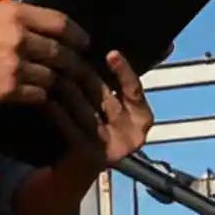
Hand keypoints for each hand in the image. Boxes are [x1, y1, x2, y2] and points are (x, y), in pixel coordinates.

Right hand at [0, 1, 95, 107]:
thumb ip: (11, 16)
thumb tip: (33, 22)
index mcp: (14, 13)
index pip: (59, 23)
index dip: (77, 34)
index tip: (85, 43)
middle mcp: (18, 37)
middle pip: (61, 52)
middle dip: (76, 63)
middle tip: (82, 71)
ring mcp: (14, 65)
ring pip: (52, 76)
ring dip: (60, 83)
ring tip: (66, 89)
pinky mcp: (7, 90)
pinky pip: (38, 95)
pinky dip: (43, 97)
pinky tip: (42, 98)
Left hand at [47, 50, 155, 169]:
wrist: (81, 169)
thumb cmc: (102, 125)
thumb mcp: (122, 105)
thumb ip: (131, 79)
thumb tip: (167, 45)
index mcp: (143, 119)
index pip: (135, 90)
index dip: (123, 71)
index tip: (111, 53)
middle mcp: (132, 136)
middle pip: (105, 98)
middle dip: (84, 75)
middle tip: (66, 55)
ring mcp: (110, 148)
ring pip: (86, 111)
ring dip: (67, 89)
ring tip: (53, 70)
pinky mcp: (88, 156)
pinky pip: (71, 127)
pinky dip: (58, 111)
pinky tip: (47, 98)